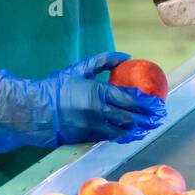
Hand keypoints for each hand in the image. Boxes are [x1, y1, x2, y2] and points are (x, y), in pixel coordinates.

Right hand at [0, 51, 166, 151]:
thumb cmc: (56, 87)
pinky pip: (110, 137)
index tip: (157, 102)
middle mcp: (98, 111)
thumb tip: (126, 57)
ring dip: (138, 129)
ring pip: (122, 130)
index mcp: (97, 92)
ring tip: (150, 127)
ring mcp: (92, 126)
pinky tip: (131, 134)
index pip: (129, 98)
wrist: (34, 110)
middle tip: (159, 117)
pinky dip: (123, 136)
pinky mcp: (87, 138)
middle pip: (130, 117)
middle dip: (147, 118)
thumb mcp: (79, 69)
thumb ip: (103, 62)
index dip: (146, 102)